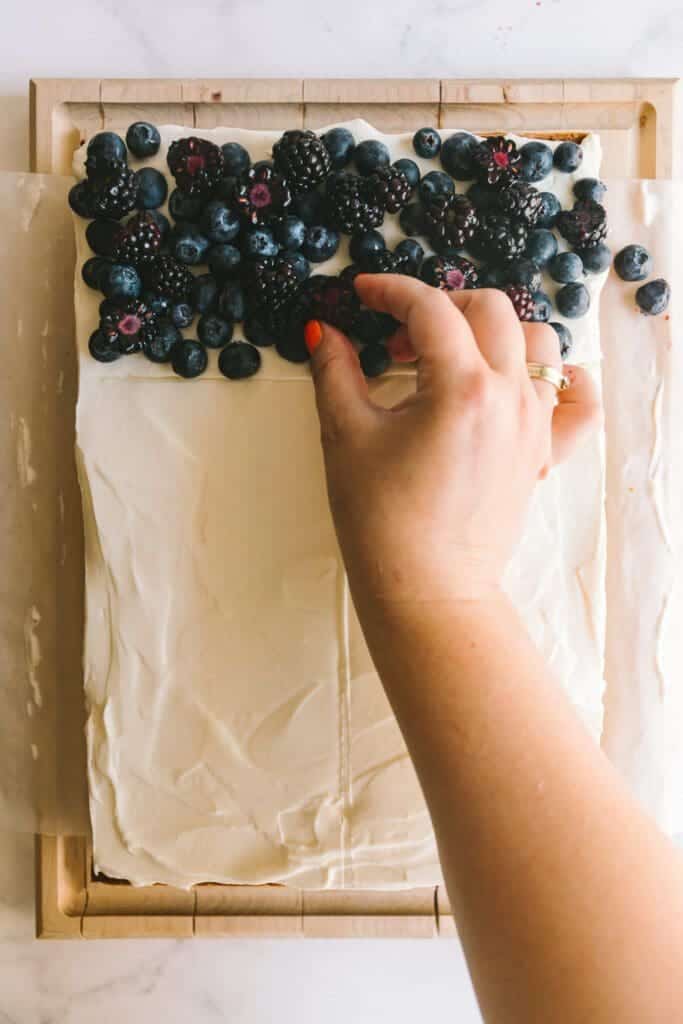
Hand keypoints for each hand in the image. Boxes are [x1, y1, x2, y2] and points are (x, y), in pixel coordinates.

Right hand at [305, 274, 599, 606]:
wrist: (427, 589)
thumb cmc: (383, 523)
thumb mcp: (346, 437)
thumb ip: (336, 372)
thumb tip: (326, 332)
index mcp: (462, 389)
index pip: (431, 308)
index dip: (390, 290)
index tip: (363, 293)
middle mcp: (510, 398)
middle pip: (490, 310)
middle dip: (440, 307)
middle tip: (400, 338)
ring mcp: (535, 425)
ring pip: (537, 341)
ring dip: (493, 332)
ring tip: (452, 359)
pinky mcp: (544, 452)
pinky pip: (578, 401)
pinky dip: (562, 377)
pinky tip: (528, 380)